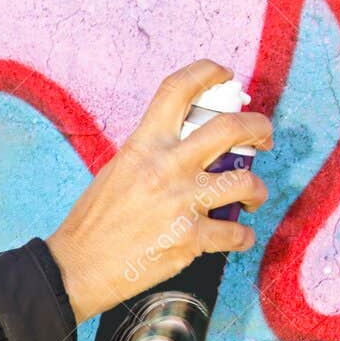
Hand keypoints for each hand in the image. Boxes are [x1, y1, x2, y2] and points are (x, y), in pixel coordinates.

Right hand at [44, 58, 272, 324]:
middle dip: (259, 129)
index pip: (178, 89)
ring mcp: (181, 203)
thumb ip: (151, 154)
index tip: (224, 77)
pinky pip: (236, 234)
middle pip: (231, 128)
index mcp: (144, 145)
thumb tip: (186, 147)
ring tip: (252, 198)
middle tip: (263, 139)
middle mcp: (166, 167)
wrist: (77, 267)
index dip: (208, 73)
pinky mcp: (190, 239)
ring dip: (257, 190)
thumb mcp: (116, 171)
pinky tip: (236, 237)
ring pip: (246, 182)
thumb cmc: (92, 223)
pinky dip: (242, 236)